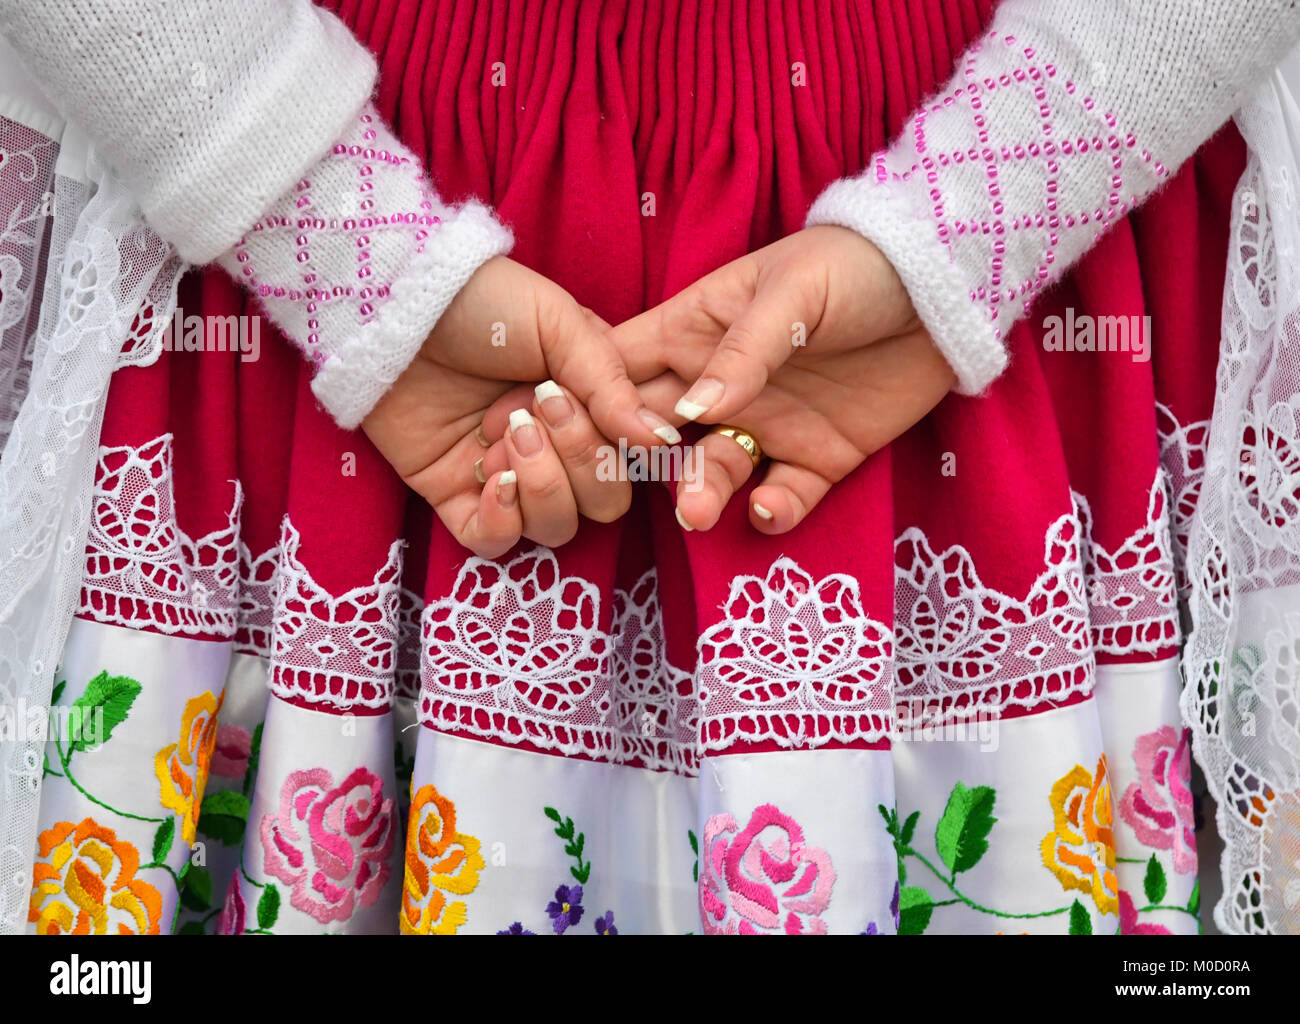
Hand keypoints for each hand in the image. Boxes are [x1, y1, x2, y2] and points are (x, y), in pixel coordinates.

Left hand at [362, 256, 677, 556]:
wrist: (397, 304)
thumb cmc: (484, 300)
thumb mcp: (560, 322)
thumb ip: (610, 384)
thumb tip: (658, 440)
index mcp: (589, 405)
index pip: (631, 460)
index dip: (622, 450)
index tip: (596, 413)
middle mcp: (555, 447)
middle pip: (603, 503)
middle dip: (581, 462)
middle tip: (540, 409)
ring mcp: (507, 475)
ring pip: (555, 528)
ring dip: (543, 486)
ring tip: (509, 433)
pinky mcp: (456, 496)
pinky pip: (495, 543)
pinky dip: (504, 522)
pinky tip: (495, 480)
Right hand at [610, 226, 955, 530]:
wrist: (946, 288)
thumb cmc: (854, 265)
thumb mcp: (793, 290)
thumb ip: (744, 349)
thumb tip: (691, 411)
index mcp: (696, 330)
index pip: (623, 367)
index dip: (595, 399)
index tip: (582, 430)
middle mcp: (720, 384)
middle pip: (654, 430)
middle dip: (635, 462)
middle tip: (624, 489)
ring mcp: (767, 424)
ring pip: (713, 471)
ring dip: (700, 493)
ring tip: (699, 511)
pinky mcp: (817, 459)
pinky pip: (783, 496)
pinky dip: (774, 511)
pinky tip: (772, 509)